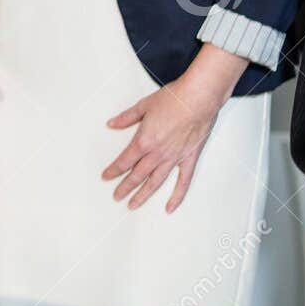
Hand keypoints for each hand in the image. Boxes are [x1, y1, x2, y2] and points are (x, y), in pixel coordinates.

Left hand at [103, 42, 244, 211]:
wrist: (198, 98)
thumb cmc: (174, 99)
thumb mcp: (144, 106)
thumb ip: (126, 118)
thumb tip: (112, 124)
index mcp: (144, 141)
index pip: (124, 161)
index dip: (113, 171)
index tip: (106, 177)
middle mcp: (158, 153)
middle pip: (137, 176)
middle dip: (125, 188)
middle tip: (116, 196)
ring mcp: (174, 158)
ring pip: (155, 182)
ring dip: (143, 195)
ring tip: (134, 205)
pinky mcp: (189, 158)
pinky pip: (182, 181)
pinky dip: (176, 196)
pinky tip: (169, 207)